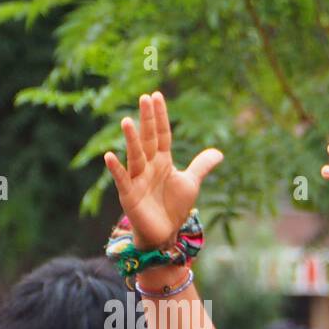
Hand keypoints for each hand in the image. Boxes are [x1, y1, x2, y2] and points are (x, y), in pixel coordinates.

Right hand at [103, 91, 222, 249]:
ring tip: (127, 121)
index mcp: (162, 161)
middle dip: (147, 121)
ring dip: (131, 140)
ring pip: (134, 156)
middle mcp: (148, 166)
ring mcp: (137, 179)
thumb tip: (219, 153)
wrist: (164, 233)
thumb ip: (201, 166)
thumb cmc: (173, 206)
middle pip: (148, 140)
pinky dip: (116, 169)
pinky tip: (109, 156)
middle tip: (144, 98)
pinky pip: (122, 179)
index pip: (161, 134)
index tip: (157, 95)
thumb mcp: (190, 183)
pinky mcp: (129, 195)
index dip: (160, 117)